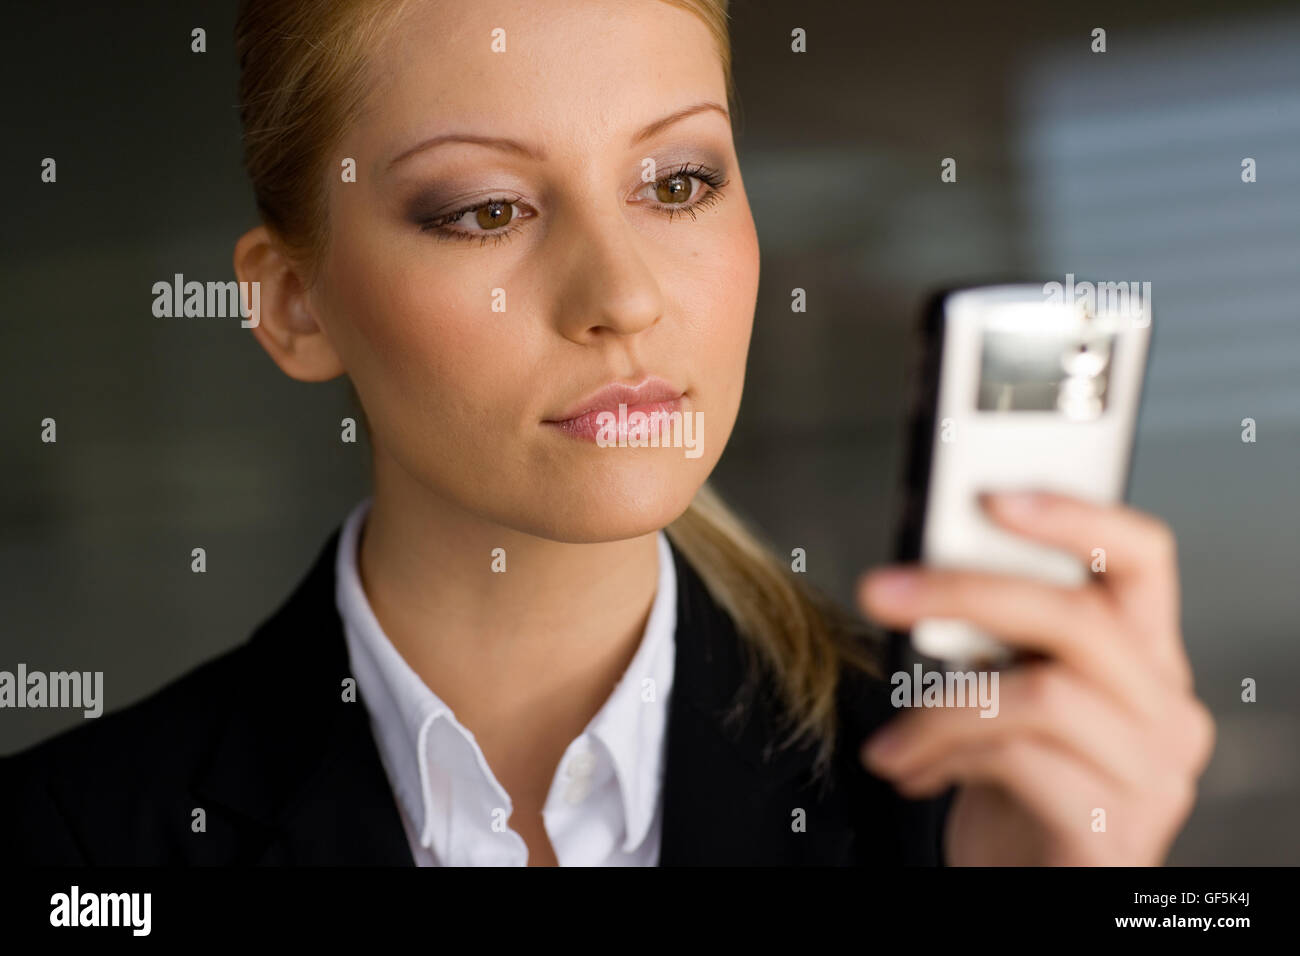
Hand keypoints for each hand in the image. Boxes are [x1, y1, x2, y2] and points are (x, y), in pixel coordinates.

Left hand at [855, 491, 1215, 865]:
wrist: (1029, 886)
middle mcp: (1165, 708)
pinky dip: (944, 757)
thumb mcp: (1011, 698)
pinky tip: (911, 771)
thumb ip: (999, 639)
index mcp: (1142, 658)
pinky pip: (1019, 761)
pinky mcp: (1115, 828)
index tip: (990, 494)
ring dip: (939, 708)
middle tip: (881, 590)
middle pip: (1077, 617)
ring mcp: (1151, 773)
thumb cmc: (1017, 788)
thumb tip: (921, 573)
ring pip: (1041, 694)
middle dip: (963, 592)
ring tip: (890, 739)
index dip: (1073, 515)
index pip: (1140, 557)